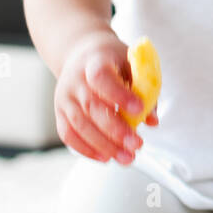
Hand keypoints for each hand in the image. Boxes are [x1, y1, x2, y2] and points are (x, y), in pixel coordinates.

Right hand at [54, 31, 153, 163]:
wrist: (82, 55)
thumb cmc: (113, 62)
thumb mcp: (133, 65)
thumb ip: (145, 90)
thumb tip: (152, 120)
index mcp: (95, 62)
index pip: (101, 77)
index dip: (119, 94)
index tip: (139, 109)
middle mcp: (75, 80)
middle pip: (91, 106)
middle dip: (115, 129)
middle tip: (137, 145)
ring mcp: (65, 97)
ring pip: (79, 124)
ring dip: (104, 145)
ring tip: (126, 158)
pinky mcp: (60, 112)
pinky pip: (68, 134)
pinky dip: (86, 149)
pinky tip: (105, 158)